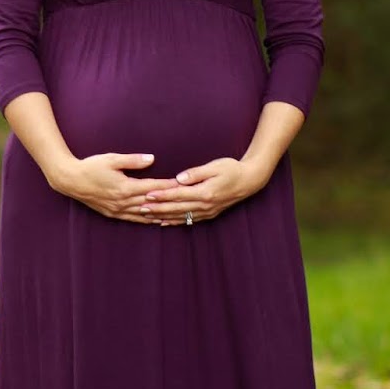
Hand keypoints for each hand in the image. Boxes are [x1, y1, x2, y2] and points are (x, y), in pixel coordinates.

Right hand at [49, 152, 180, 221]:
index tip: (183, 185)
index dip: (168, 186)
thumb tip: (152, 159)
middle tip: (186, 201)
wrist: (71, 180)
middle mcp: (123, 201)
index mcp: (125, 187)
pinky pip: (134, 219)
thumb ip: (133, 160)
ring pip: (145, 214)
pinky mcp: (113, 214)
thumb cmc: (91, 166)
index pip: (152, 187)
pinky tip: (156, 220)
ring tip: (176, 215)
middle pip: (152, 203)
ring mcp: (118, 210)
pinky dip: (147, 219)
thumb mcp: (112, 159)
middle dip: (169, 202)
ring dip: (161, 214)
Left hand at [139, 156, 269, 224]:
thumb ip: (196, 173)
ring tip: (147, 216)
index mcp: (205, 192)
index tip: (148, 194)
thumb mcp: (215, 166)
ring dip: (163, 216)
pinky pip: (189, 220)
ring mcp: (207, 211)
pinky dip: (175, 221)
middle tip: (140, 208)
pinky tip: (164, 222)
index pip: (179, 194)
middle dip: (158, 208)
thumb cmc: (231, 169)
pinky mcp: (209, 214)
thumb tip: (179, 178)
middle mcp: (205, 205)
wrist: (249, 181)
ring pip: (181, 216)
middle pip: (177, 208)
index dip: (162, 195)